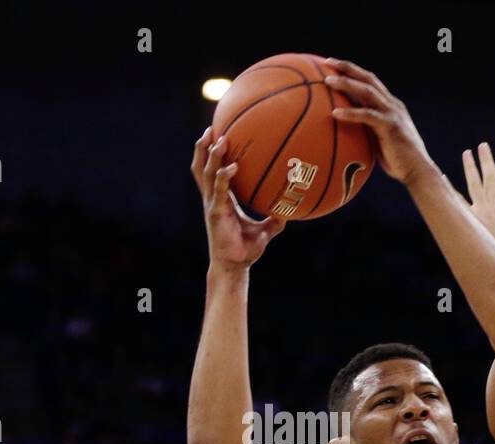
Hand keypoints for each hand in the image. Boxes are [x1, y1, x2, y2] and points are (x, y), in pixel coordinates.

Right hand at [190, 128, 285, 268]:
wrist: (235, 267)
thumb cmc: (247, 250)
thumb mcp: (266, 230)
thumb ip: (276, 218)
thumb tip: (292, 210)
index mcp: (221, 199)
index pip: (212, 171)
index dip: (210, 154)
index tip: (217, 134)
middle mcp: (213, 198)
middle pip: (202, 167)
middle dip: (204, 147)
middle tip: (212, 127)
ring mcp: (212, 205)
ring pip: (206, 174)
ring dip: (211, 155)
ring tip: (219, 139)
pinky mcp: (216, 213)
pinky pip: (219, 190)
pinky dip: (224, 176)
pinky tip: (232, 166)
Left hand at [324, 58, 432, 183]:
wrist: (418, 171)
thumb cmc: (398, 162)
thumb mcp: (380, 141)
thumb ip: (368, 131)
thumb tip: (347, 133)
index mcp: (391, 106)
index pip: (371, 82)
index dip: (354, 72)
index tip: (335, 66)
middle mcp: (393, 105)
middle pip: (368, 78)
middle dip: (348, 68)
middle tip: (328, 62)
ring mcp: (393, 114)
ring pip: (367, 91)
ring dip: (346, 83)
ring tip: (327, 81)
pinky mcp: (390, 126)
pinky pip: (367, 116)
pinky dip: (351, 113)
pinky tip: (334, 113)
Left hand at [459, 142, 494, 262]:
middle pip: (490, 178)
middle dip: (487, 160)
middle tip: (483, 145)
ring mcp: (481, 212)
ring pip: (475, 184)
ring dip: (471, 168)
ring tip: (467, 153)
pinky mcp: (471, 220)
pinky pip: (458, 202)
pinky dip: (450, 189)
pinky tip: (444, 178)